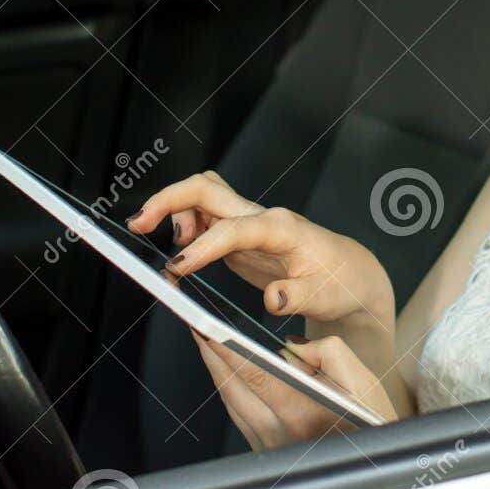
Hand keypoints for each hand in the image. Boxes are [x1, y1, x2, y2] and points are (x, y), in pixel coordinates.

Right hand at [127, 170, 393, 328]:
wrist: (351, 274)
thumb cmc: (339, 283)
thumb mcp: (324, 297)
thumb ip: (297, 297)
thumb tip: (272, 299)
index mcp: (282, 229)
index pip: (233, 229)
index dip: (203, 246)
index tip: (176, 267)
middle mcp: (262, 217)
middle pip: (207, 188)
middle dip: (169, 200)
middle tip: (138, 225)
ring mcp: (249, 222)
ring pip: (203, 196)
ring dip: (175, 212)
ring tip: (171, 252)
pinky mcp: (240, 234)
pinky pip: (205, 217)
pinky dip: (184, 226)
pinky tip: (182, 254)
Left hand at [191, 330, 397, 446]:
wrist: (372, 467)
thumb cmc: (371, 425)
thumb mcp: (363, 383)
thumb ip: (329, 353)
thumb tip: (291, 346)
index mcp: (303, 412)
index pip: (253, 372)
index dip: (224, 348)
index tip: (207, 327)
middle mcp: (279, 432)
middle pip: (231, 386)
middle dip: (210, 353)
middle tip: (196, 325)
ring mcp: (268, 445)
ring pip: (230, 401)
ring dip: (215, 370)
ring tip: (207, 342)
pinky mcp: (265, 450)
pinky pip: (237, 415)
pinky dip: (228, 389)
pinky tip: (226, 372)